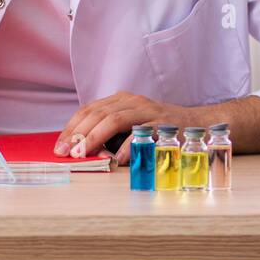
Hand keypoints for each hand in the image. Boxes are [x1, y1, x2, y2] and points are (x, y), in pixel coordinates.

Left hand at [54, 91, 186, 166]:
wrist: (199, 124)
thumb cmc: (160, 129)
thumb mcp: (132, 126)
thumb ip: (110, 134)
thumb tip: (83, 150)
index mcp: (121, 100)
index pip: (89, 109)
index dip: (72, 127)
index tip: (59, 146)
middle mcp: (133, 102)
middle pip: (98, 113)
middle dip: (79, 133)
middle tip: (66, 152)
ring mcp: (149, 111)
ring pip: (115, 119)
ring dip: (96, 138)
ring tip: (84, 154)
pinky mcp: (164, 124)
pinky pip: (141, 133)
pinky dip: (127, 146)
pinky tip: (116, 159)